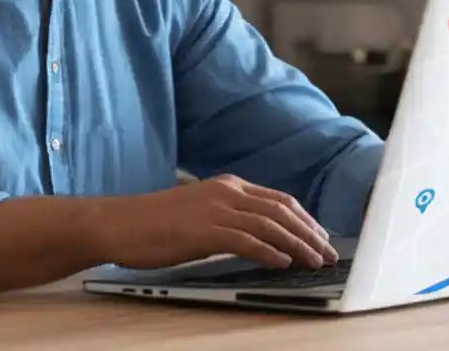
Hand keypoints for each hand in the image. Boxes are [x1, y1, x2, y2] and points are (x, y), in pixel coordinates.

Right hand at [93, 174, 337, 270]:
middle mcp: (228, 192)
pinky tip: (283, 263)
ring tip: (315, 261)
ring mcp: (216, 210)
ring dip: (298, 244)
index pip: (279, 200)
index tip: (321, 236)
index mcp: (229, 186)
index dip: (305, 219)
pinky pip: (247, 241)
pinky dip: (270, 252)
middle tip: (328, 253)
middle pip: (283, 210)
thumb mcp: (201, 212)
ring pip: (271, 225)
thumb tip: (259, 237)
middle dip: (310, 233)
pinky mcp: (205, 230)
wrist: (120, 223)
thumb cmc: (156, 223)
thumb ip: (230, 218)